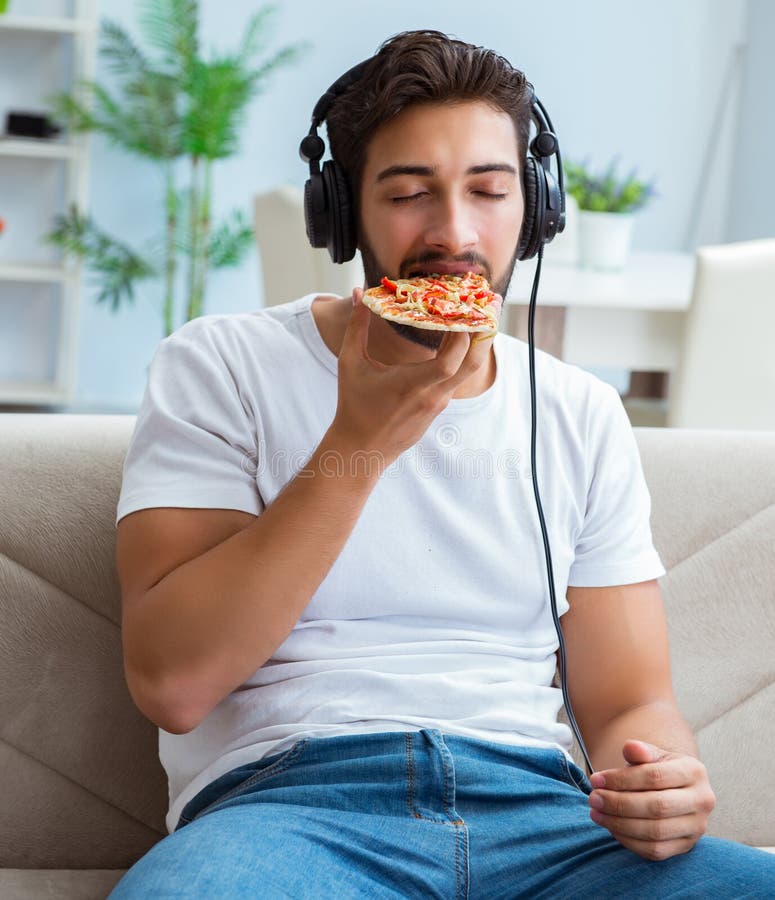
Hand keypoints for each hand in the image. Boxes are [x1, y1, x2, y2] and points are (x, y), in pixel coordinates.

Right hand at [329, 287, 494, 466]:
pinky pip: (455, 379)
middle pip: (472, 363)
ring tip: (477, 316)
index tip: (460, 307)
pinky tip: (455, 340)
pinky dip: (459, 358)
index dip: (461, 333)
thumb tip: (357, 293)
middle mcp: (433, 396)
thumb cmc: (353, 405)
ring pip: (466, 370)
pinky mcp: (438, 409)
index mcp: (413, 384)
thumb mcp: (350, 363)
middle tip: (489, 304)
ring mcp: (439, 404)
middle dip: (484, 332)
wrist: (362, 449)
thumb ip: (356, 327)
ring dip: (473, 343)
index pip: (451, 359)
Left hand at [587, 739, 716, 860]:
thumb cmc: (660, 768)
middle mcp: (701, 801)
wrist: (677, 788)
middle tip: (593, 798)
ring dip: (620, 824)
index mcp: (694, 772)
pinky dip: (629, 841)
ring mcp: (696, 827)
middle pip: (656, 806)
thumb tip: (630, 747)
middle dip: (619, 804)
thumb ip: (641, 751)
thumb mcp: (652, 754)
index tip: (596, 780)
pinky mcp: (686, 846)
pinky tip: (611, 828)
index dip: (621, 779)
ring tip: (596, 813)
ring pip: (655, 832)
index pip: (654, 776)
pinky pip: (655, 850)